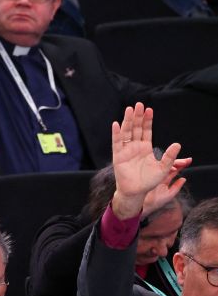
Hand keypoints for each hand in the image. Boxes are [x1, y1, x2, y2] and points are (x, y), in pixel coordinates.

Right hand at [111, 103, 181, 219]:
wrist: (136, 191)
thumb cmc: (149, 181)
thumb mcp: (164, 168)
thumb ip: (169, 156)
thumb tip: (178, 144)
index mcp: (145, 148)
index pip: (146, 131)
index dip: (147, 121)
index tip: (149, 109)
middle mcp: (135, 147)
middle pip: (136, 128)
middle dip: (137, 116)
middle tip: (139, 104)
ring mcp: (126, 150)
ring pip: (127, 132)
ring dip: (127, 121)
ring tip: (129, 109)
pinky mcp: (118, 155)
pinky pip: (117, 142)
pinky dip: (117, 133)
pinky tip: (117, 124)